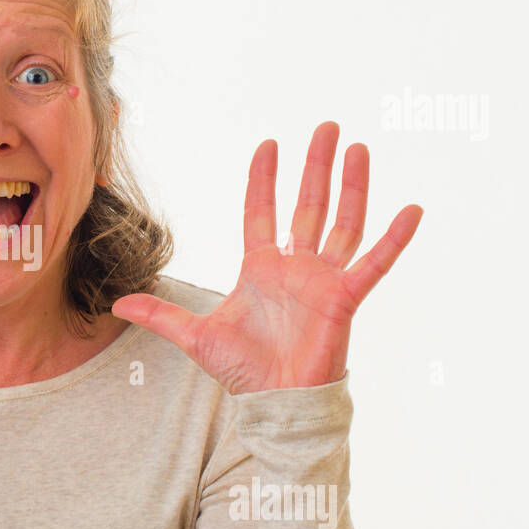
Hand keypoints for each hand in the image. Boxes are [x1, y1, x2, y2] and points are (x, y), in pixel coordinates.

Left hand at [112, 121, 421, 394]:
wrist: (275, 401)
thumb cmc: (243, 371)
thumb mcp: (194, 336)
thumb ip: (160, 315)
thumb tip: (117, 303)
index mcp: (261, 268)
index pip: (261, 211)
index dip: (264, 179)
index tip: (268, 145)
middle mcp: (295, 267)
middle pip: (308, 205)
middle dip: (316, 166)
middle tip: (326, 127)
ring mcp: (323, 280)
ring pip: (342, 222)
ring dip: (352, 186)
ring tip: (358, 149)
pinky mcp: (345, 298)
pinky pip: (374, 263)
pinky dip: (394, 238)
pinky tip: (412, 210)